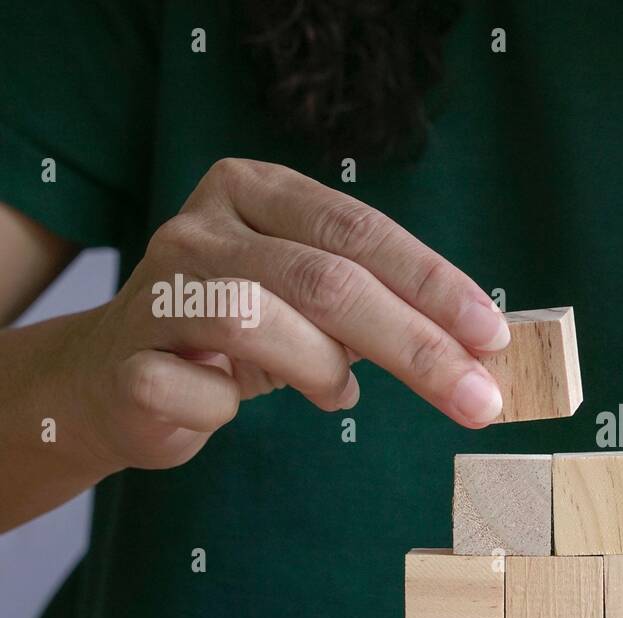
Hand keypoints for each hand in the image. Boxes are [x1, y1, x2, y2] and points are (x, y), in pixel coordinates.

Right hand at [60, 157, 509, 471]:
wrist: (118, 381)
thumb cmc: (241, 336)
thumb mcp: (314, 305)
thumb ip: (383, 307)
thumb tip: (481, 346)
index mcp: (255, 191)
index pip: (360, 229)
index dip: (432, 283)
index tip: (491, 335)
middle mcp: (201, 227)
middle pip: (326, 279)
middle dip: (416, 345)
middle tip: (476, 398)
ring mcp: (155, 288)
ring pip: (259, 321)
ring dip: (321, 371)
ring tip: (336, 393)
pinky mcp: (127, 360)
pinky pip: (206, 392)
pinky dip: (236, 407)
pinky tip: (232, 402)